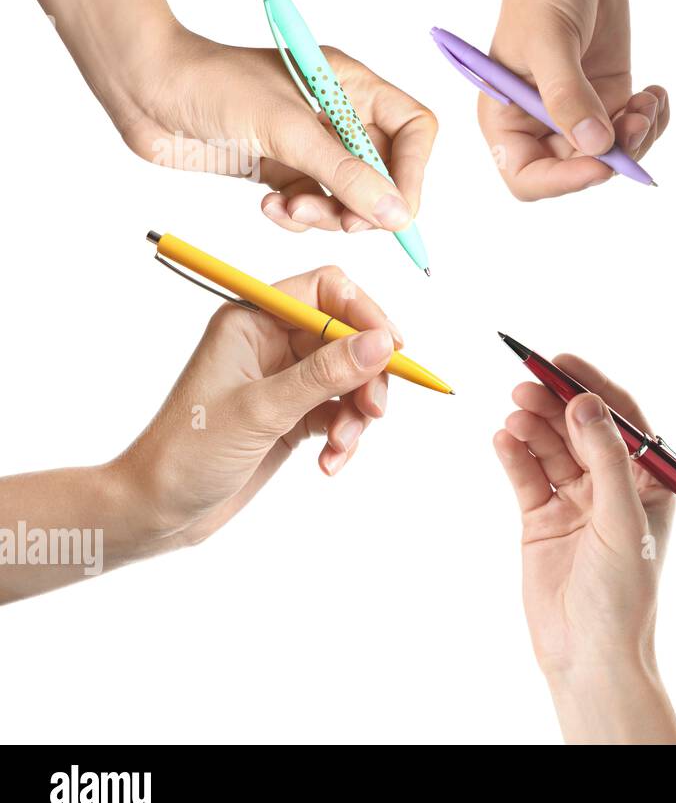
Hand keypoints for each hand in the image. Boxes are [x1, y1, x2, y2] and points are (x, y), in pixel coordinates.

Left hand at [115, 265, 403, 547]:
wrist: (156, 511)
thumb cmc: (187, 453)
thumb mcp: (261, 411)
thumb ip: (324, 375)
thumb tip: (381, 344)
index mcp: (251, 321)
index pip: (325, 291)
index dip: (364, 314)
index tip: (391, 348)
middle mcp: (270, 343)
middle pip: (347, 337)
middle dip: (366, 375)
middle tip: (375, 410)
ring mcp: (284, 380)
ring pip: (350, 378)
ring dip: (357, 413)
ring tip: (341, 446)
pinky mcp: (292, 415)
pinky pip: (339, 412)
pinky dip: (344, 436)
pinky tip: (329, 462)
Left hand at [118, 26, 436, 233]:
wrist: (141, 88)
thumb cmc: (209, 82)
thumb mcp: (286, 130)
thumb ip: (345, 175)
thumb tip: (397, 213)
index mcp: (351, 84)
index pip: (414, 129)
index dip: (414, 170)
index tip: (397, 208)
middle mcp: (337, 114)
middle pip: (386, 172)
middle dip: (366, 204)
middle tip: (344, 224)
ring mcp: (310, 144)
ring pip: (349, 198)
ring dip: (326, 216)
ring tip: (291, 210)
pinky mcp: (282, 170)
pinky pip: (312, 208)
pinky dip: (295, 217)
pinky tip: (268, 207)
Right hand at [482, 0, 668, 199]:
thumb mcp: (550, 41)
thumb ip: (568, 97)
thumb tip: (596, 146)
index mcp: (507, 119)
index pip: (529, 179)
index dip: (564, 182)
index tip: (601, 163)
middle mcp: (539, 124)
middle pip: (579, 171)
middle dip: (614, 155)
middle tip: (638, 119)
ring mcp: (577, 114)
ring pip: (613, 156)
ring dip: (639, 138)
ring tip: (649, 100)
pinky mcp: (608, 98)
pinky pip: (634, 131)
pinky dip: (652, 121)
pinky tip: (656, 92)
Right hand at [492, 356, 675, 742]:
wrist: (589, 658)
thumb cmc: (623, 598)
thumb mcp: (623, 521)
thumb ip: (607, 459)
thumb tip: (587, 403)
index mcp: (649, 484)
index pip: (623, 420)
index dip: (593, 388)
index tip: (562, 362)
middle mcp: (613, 487)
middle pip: (581, 428)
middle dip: (555, 404)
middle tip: (527, 384)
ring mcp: (576, 502)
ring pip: (551, 448)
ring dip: (533, 426)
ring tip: (514, 412)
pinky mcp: (542, 520)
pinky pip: (527, 476)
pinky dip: (515, 456)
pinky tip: (503, 440)